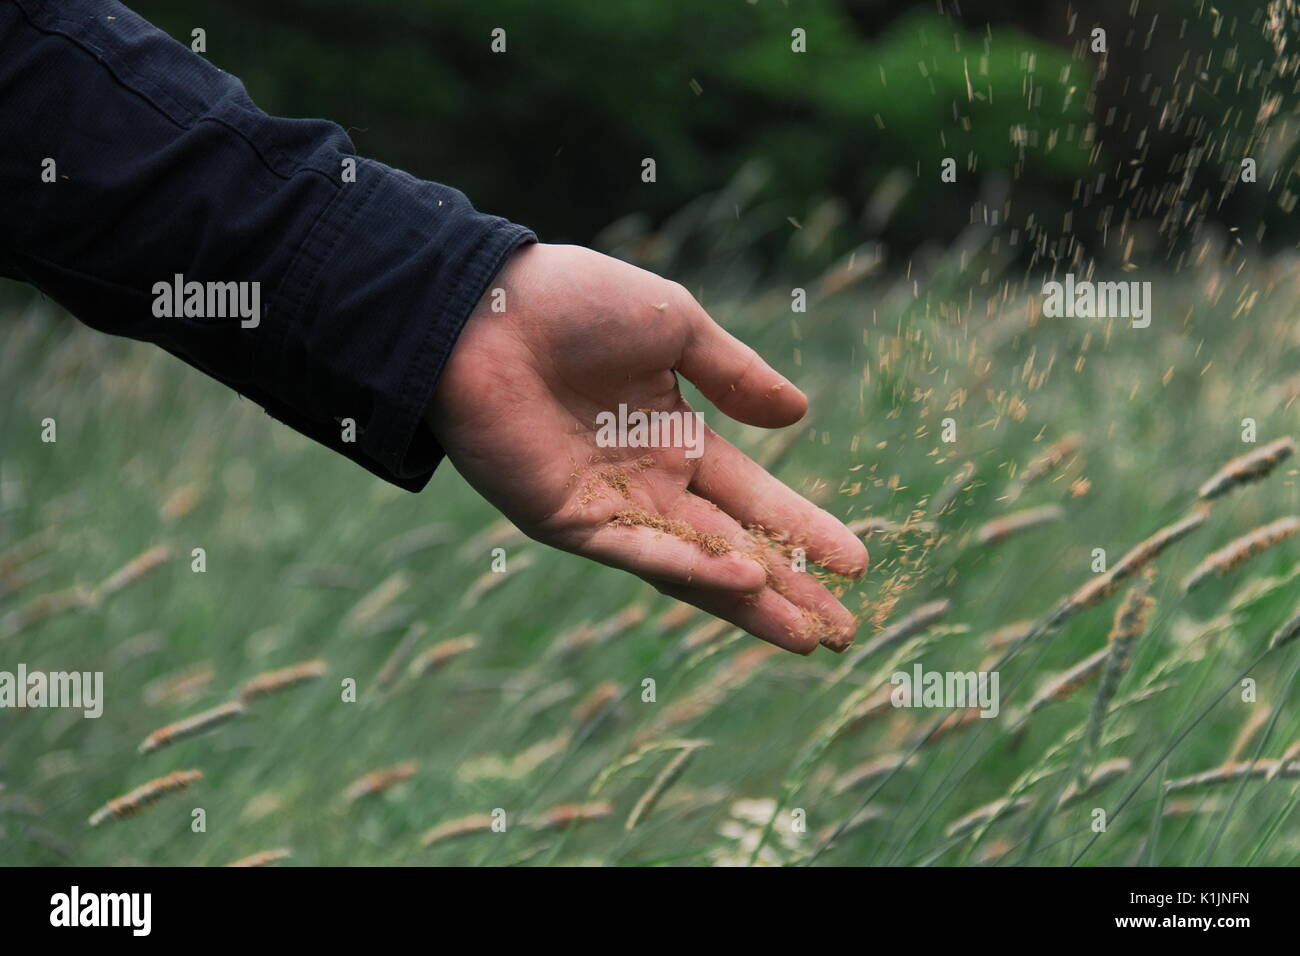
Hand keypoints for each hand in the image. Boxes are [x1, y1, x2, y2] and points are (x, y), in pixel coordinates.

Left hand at [427, 243, 866, 653]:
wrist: (484, 306)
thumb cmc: (575, 303)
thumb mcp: (676, 326)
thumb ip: (735, 375)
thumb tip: (799, 414)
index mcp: (675, 437)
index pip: (753, 497)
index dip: (804, 530)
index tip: (858, 562)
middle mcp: (648, 481)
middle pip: (733, 546)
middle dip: (789, 587)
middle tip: (845, 630)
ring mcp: (608, 506)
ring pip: (692, 565)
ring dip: (749, 600)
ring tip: (809, 635)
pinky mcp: (565, 518)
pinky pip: (637, 549)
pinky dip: (689, 565)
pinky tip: (744, 577)